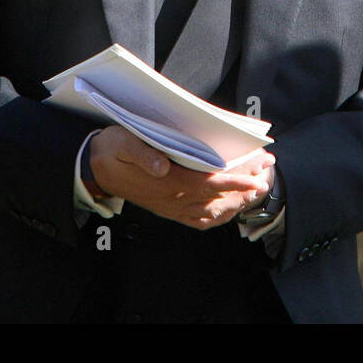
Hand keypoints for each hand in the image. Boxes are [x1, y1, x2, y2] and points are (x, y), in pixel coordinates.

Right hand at [88, 125, 275, 229]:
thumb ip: (142, 153)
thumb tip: (162, 165)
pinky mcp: (169, 210)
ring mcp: (172, 208)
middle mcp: (172, 199)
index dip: (234, 181)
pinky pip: (199, 220)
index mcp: (166, 181)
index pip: (208, 182)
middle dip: (245, 183)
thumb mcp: (122, 143)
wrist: (96, 170)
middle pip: (217, 195)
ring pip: (213, 209)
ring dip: (237, 199)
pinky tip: (230, 209)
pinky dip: (219, 216)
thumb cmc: (113, 150)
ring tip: (257, 185)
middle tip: (266, 169)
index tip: (255, 176)